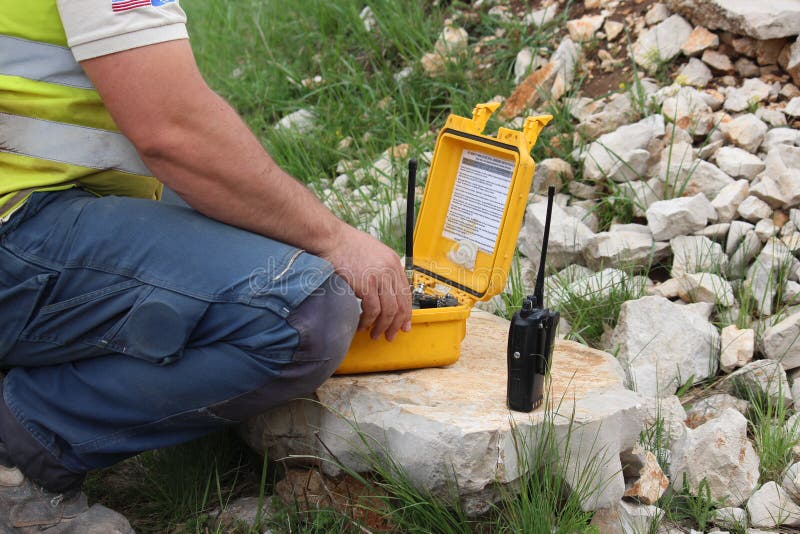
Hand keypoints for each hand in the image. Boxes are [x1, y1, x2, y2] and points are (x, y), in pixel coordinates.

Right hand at [320, 225, 411, 340]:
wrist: (331, 239)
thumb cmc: (346, 245)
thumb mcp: (373, 253)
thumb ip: (382, 270)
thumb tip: (384, 292)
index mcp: (394, 262)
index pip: (406, 293)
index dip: (406, 313)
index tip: (403, 325)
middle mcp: (390, 270)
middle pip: (400, 305)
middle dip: (396, 325)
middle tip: (390, 335)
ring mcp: (379, 277)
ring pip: (389, 311)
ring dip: (382, 326)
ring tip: (375, 335)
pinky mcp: (366, 284)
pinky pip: (372, 310)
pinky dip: (368, 321)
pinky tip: (362, 326)